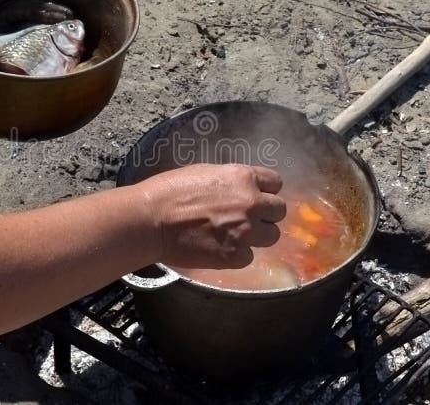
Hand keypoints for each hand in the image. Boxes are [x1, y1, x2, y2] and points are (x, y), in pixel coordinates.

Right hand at [138, 164, 285, 268]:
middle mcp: (251, 203)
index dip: (266, 190)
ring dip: (257, 236)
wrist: (151, 219)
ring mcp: (245, 231)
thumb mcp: (204, 173)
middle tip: (246, 218)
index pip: (275, 182)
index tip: (257, 196)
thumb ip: (230, 181)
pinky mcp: (235, 256)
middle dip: (265, 214)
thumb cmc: (169, 191)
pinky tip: (219, 248)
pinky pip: (250, 257)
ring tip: (234, 236)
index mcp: (242, 177)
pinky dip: (237, 255)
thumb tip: (239, 190)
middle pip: (279, 210)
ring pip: (271, 236)